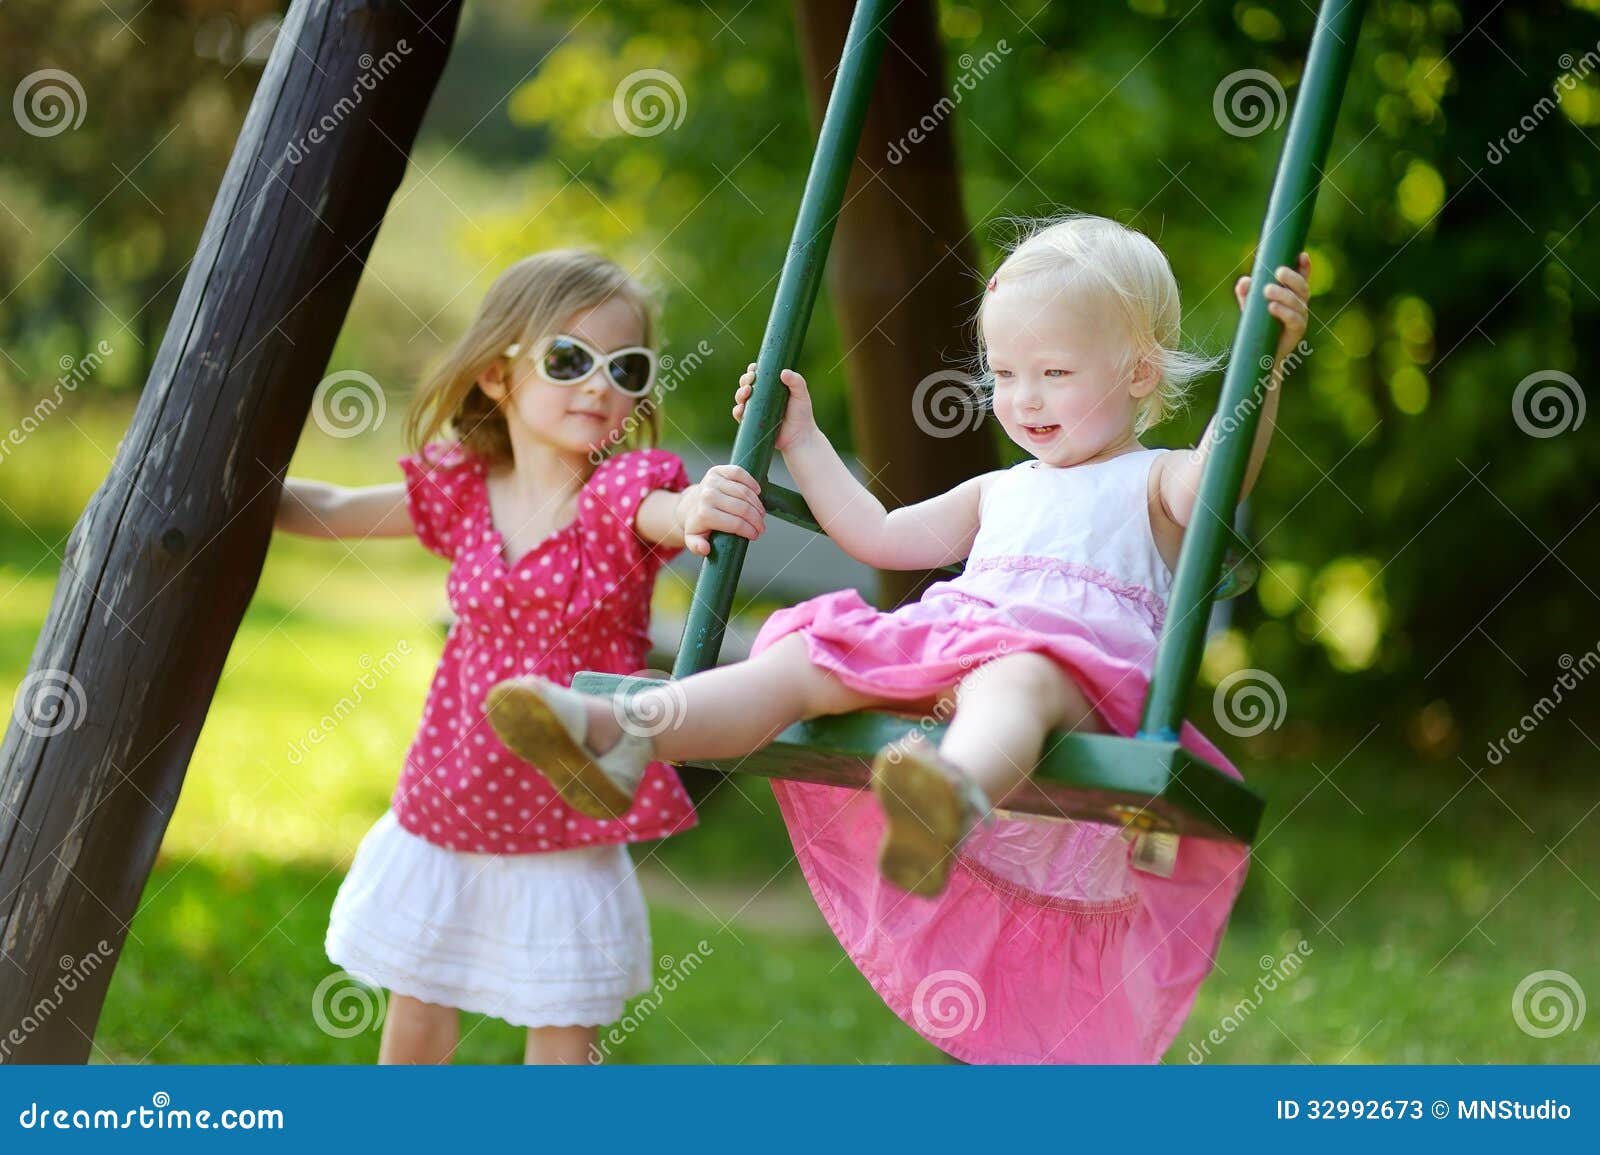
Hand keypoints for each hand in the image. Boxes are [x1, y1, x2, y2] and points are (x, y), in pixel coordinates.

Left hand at [675, 464, 764, 555]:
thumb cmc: (697, 524)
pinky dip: (751, 482)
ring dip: (757, 505)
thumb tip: (705, 548)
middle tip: (762, 527)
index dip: (750, 531)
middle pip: (743, 508)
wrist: (689, 505)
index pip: (735, 523)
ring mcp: (713, 481)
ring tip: (761, 514)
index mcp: (704, 514)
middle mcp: (708, 495)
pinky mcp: (718, 470)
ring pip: (744, 492)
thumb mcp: (693, 539)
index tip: (756, 536)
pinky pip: (739, 473)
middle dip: (757, 520)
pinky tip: (757, 492)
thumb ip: (697, 547)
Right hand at [733, 364, 818, 452]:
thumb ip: (796, 381)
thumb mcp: (801, 395)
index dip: (752, 370)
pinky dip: (737, 410)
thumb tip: (783, 372)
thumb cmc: (802, 415)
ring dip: (740, 393)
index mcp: (771, 388)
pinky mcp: (751, 423)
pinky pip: (739, 415)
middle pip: (746, 384)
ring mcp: (755, 410)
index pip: (758, 376)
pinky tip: (741, 407)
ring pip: (740, 398)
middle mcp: (761, 398)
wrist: (800, 438)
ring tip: (747, 391)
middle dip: (745, 380)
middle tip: (751, 379)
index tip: (754, 369)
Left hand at [1236, 251, 1310, 369]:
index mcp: (1292, 294)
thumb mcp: (1250, 308)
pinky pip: (1294, 319)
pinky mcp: (1297, 331)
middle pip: (1302, 287)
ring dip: (1283, 294)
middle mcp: (1300, 304)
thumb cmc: (1258, 328)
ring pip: (1298, 302)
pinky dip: (1284, 311)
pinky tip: (1272, 307)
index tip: (1301, 254)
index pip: (1302, 277)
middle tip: (1278, 271)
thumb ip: (1247, 294)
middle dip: (1292, 277)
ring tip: (1267, 290)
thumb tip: (1244, 281)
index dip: (1304, 266)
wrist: (1262, 356)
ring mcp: (1300, 317)